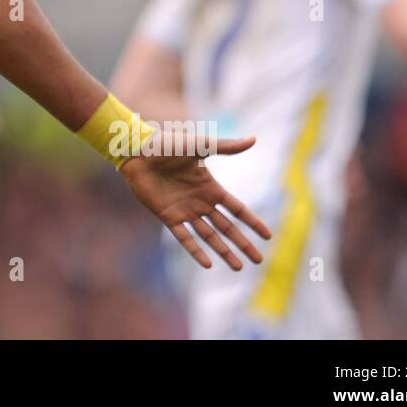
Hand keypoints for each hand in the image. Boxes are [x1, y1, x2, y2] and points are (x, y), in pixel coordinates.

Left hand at [119, 136, 269, 269]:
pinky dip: (196, 251)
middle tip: (259, 260)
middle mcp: (200, 202)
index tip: (268, 236)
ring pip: (209, 236)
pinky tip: (208, 265)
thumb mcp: (200, 146)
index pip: (237, 209)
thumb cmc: (168, 145)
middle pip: (227, 227)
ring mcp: (184, 211)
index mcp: (210, 187)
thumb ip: (226, 147)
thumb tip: (254, 139)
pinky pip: (185, 237)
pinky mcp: (167, 216)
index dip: (252, 222)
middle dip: (243, 244)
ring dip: (224, 252)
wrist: (138, 151)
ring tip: (238, 267)